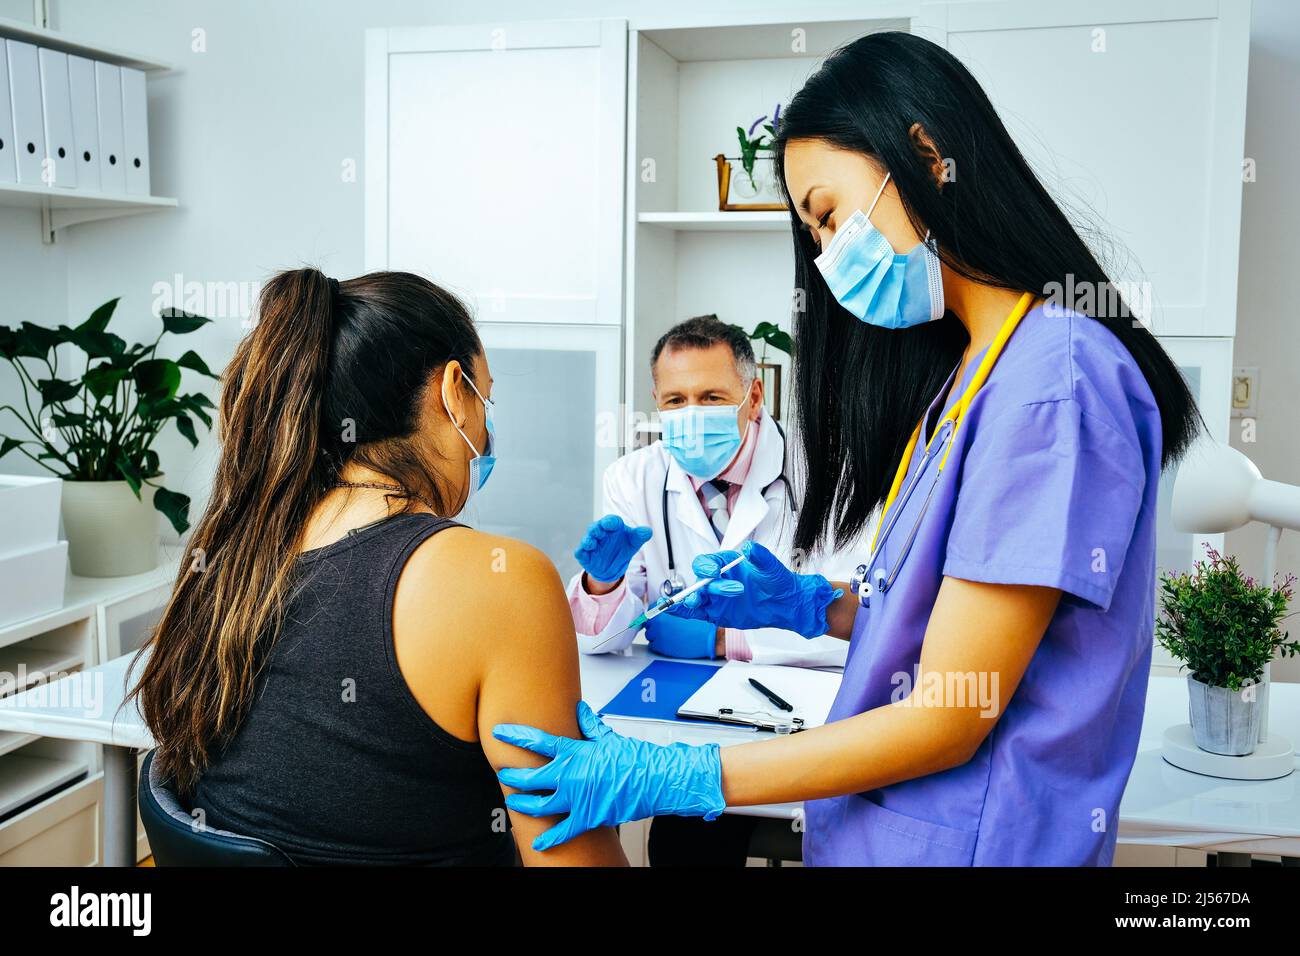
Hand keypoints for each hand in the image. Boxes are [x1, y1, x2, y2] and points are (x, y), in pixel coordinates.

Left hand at [494, 702, 724, 850]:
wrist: (654, 780)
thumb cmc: (634, 758)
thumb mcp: (609, 738)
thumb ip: (590, 725)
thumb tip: (579, 710)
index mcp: (576, 752)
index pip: (538, 741)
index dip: (516, 736)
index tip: (500, 732)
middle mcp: (571, 775)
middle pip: (532, 776)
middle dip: (513, 775)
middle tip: (503, 772)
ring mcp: (577, 798)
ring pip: (540, 804)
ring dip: (523, 804)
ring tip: (513, 803)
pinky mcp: (587, 817)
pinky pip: (563, 831)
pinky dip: (549, 839)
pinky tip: (539, 843)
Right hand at [574, 515, 651, 584]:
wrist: (614, 566)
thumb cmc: (623, 548)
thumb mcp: (634, 542)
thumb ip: (640, 535)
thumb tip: (648, 531)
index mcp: (612, 527)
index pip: (611, 521)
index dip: (610, 521)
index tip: (610, 524)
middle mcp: (600, 533)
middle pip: (595, 527)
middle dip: (596, 529)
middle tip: (599, 531)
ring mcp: (592, 544)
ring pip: (587, 539)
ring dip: (588, 540)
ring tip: (591, 543)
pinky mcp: (585, 555)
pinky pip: (580, 552)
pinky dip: (581, 552)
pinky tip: (584, 552)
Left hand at [644, 612, 718, 658]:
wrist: (705, 639)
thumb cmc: (697, 626)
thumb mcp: (682, 612)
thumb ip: (667, 610)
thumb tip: (658, 608)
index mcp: (661, 617)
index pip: (649, 614)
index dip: (653, 615)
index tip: (656, 617)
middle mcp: (657, 629)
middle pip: (648, 626)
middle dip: (654, 625)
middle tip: (663, 626)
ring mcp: (659, 640)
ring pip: (650, 636)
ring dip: (655, 635)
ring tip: (667, 634)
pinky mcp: (662, 650)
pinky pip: (654, 646)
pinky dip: (658, 644)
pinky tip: (668, 641)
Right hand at [667, 540, 842, 636]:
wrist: (784, 603)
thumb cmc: (776, 581)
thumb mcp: (771, 567)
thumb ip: (760, 556)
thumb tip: (749, 548)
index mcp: (725, 564)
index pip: (707, 562)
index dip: (707, 566)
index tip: (715, 570)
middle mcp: (717, 579)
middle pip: (700, 580)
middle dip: (705, 586)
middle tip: (730, 591)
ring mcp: (715, 597)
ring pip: (697, 597)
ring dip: (693, 599)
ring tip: (697, 602)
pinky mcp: (715, 613)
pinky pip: (697, 613)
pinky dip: (684, 612)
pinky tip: (674, 611)